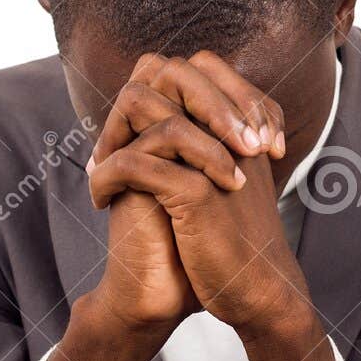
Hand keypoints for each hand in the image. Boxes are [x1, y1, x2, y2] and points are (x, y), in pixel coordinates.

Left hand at [86, 52, 336, 360]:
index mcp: (243, 125)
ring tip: (101, 173)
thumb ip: (205, 149)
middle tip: (109, 146)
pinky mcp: (198, 194)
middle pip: (174, 72)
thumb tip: (160, 124)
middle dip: (128, 106)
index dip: (155, 87)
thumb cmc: (239, 243)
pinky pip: (136, 162)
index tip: (129, 132)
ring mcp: (218, 158)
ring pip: (148, 109)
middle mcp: (234, 132)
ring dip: (111, 138)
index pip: (198, 66)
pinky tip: (100, 200)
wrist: (260, 293)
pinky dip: (108, 176)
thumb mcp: (224, 185)